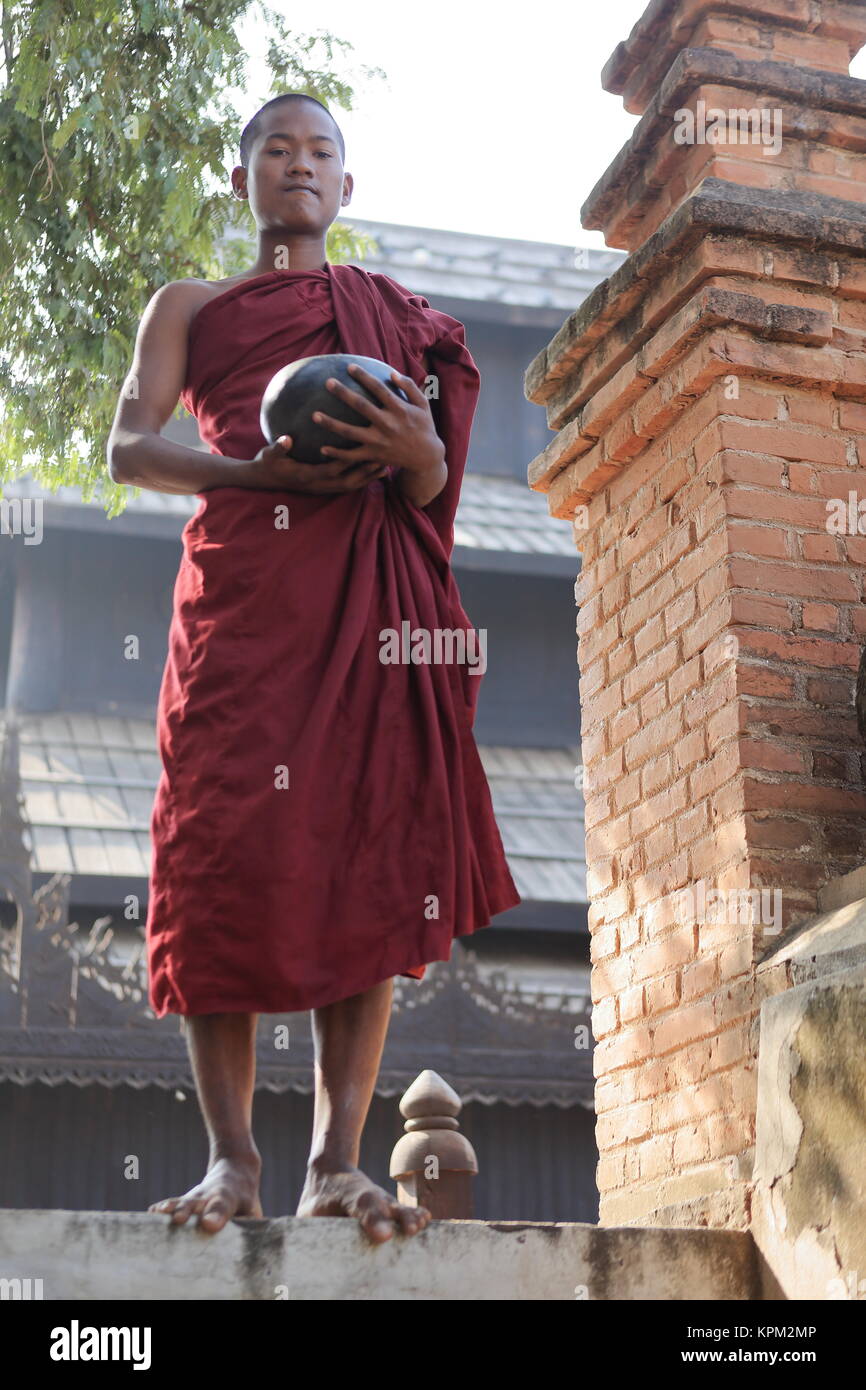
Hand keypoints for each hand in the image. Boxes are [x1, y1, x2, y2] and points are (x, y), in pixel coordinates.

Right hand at [243, 436, 387, 494]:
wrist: (264, 479)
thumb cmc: (268, 463)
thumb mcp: (270, 454)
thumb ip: (279, 447)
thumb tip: (286, 439)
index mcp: (308, 476)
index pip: (331, 470)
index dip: (347, 462)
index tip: (362, 450)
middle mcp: (319, 485)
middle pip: (348, 481)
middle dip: (365, 472)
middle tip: (383, 460)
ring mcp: (323, 488)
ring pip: (351, 486)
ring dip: (368, 477)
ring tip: (386, 466)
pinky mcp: (326, 487)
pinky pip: (348, 485)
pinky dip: (362, 479)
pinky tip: (374, 469)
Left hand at [311, 363, 444, 474]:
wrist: (426, 458)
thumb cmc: (424, 427)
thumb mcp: (424, 404)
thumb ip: (410, 386)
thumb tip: (392, 374)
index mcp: (399, 409)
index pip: (378, 389)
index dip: (363, 376)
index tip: (349, 367)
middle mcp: (387, 424)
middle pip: (361, 406)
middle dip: (343, 393)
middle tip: (327, 382)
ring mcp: (379, 442)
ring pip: (350, 432)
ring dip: (331, 424)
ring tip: (314, 415)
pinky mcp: (374, 456)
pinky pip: (352, 456)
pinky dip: (337, 453)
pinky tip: (321, 448)